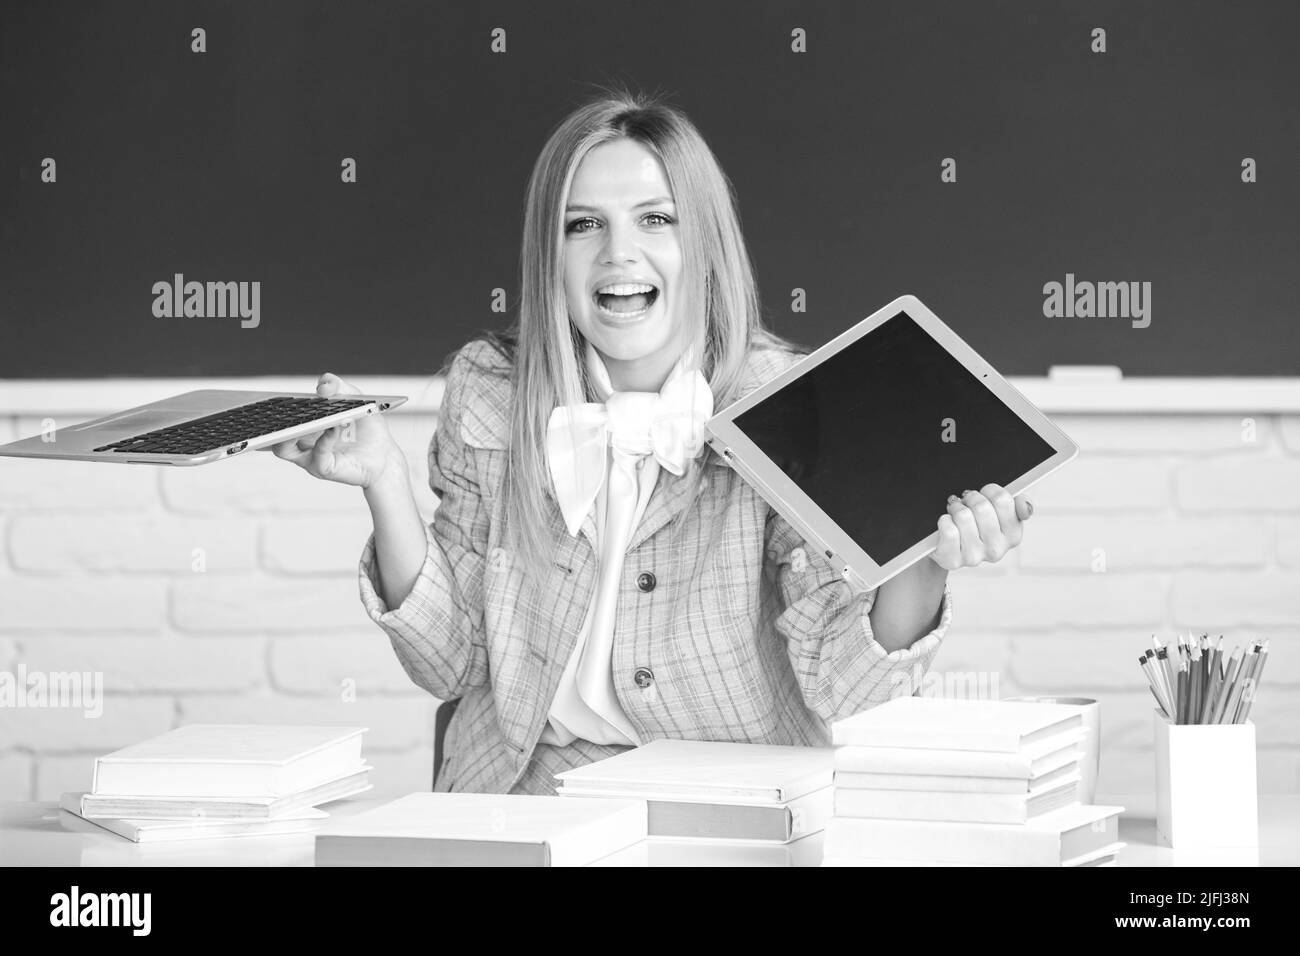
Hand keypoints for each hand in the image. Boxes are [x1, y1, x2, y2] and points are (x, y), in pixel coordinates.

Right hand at [257, 372, 406, 487]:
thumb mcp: (354, 400)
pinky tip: (335, 426)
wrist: (384, 455)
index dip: (266, 408)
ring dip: (293, 432)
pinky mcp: (323, 469)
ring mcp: (308, 457)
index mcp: (301, 424)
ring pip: (283, 449)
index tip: (264, 396)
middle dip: (269, 422)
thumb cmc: (365, 428)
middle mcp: (299, 442)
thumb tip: (322, 386)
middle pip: (270, 434)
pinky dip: (325, 438)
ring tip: (312, 416)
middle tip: (278, 407)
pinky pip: (317, 454)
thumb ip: (339, 388)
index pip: (275, 417)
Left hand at [930, 483, 1031, 569]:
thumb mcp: (998, 514)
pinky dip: (944, 521)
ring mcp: (975, 557)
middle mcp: (997, 550)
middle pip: (981, 506)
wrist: (947, 547)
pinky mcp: (953, 560)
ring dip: (955, 508)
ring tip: (955, 514)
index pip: (1002, 499)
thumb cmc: (975, 525)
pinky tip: (947, 526)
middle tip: (966, 504)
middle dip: (969, 499)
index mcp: (1013, 535)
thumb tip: (1024, 504)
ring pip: (963, 515)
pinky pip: (948, 529)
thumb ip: (1016, 505)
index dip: (988, 491)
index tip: (984, 496)